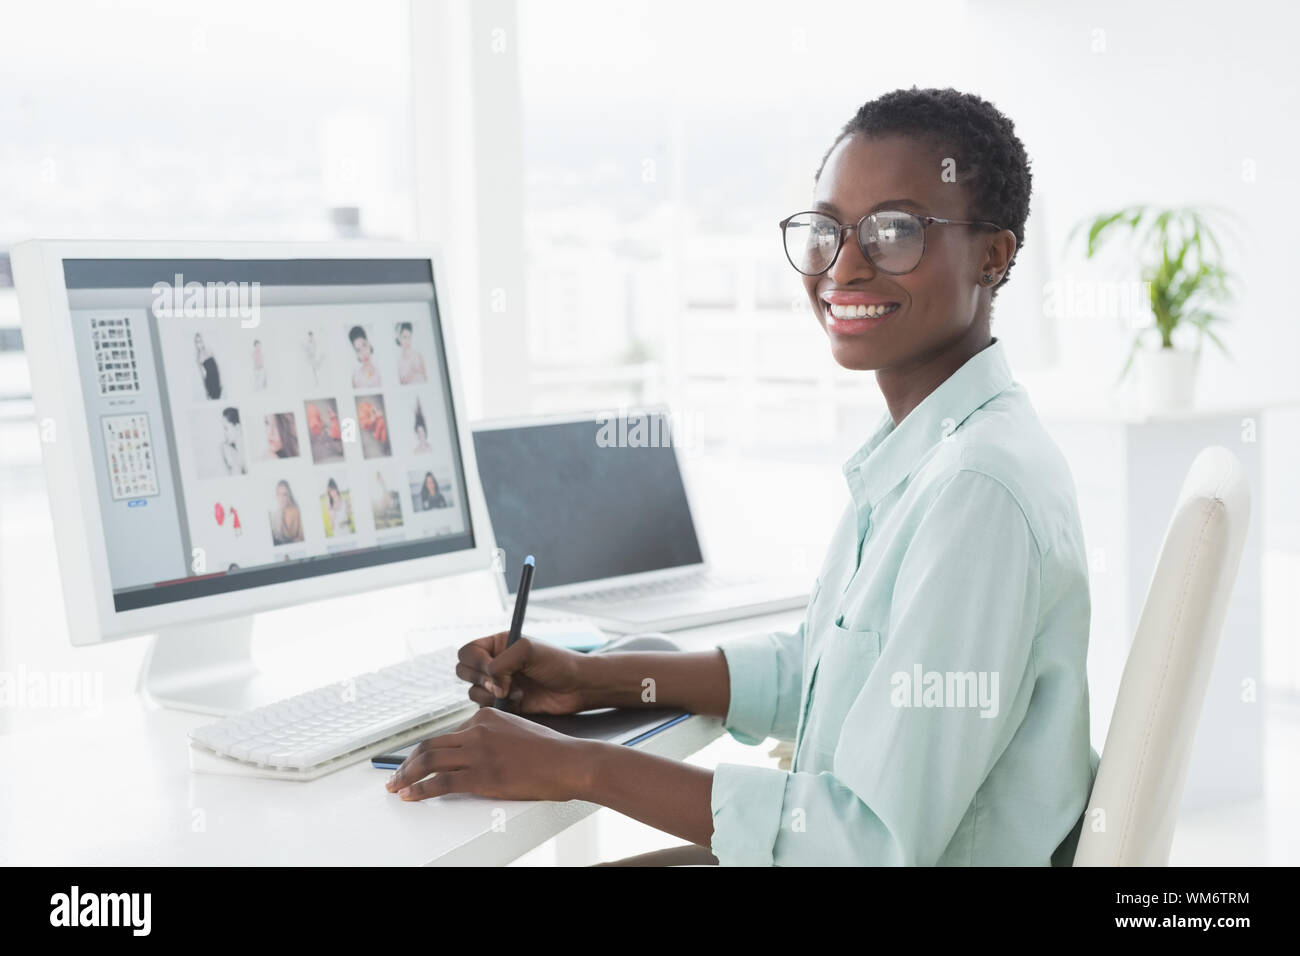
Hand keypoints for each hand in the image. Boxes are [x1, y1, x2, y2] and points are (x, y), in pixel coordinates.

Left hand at [384, 706, 596, 801]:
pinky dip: (419, 790)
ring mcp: (478, 753)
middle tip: (395, 775)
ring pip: (428, 761)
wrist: (569, 761)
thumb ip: (493, 736)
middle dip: (407, 762)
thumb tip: (473, 754)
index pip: (447, 735)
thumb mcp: (517, 730)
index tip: (417, 762)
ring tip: (395, 787)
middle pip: (430, 745)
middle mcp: (478, 730)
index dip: (428, 752)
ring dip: (406, 776)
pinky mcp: (481, 776)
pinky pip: (440, 783)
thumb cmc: (551, 751)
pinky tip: (411, 796)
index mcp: (486, 716)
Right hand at [456, 632, 591, 713]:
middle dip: (480, 680)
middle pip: (463, 671)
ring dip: (493, 694)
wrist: (577, 687)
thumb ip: (503, 662)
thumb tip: (491, 682)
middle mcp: (495, 663)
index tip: (494, 669)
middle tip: (502, 685)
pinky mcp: (505, 703)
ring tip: (518, 692)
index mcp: (497, 644)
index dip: (477, 662)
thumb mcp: (529, 650)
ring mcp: (499, 683)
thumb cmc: (558, 663)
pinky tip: (521, 701)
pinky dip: (501, 706)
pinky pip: (486, 708)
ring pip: (474, 692)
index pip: (468, 652)